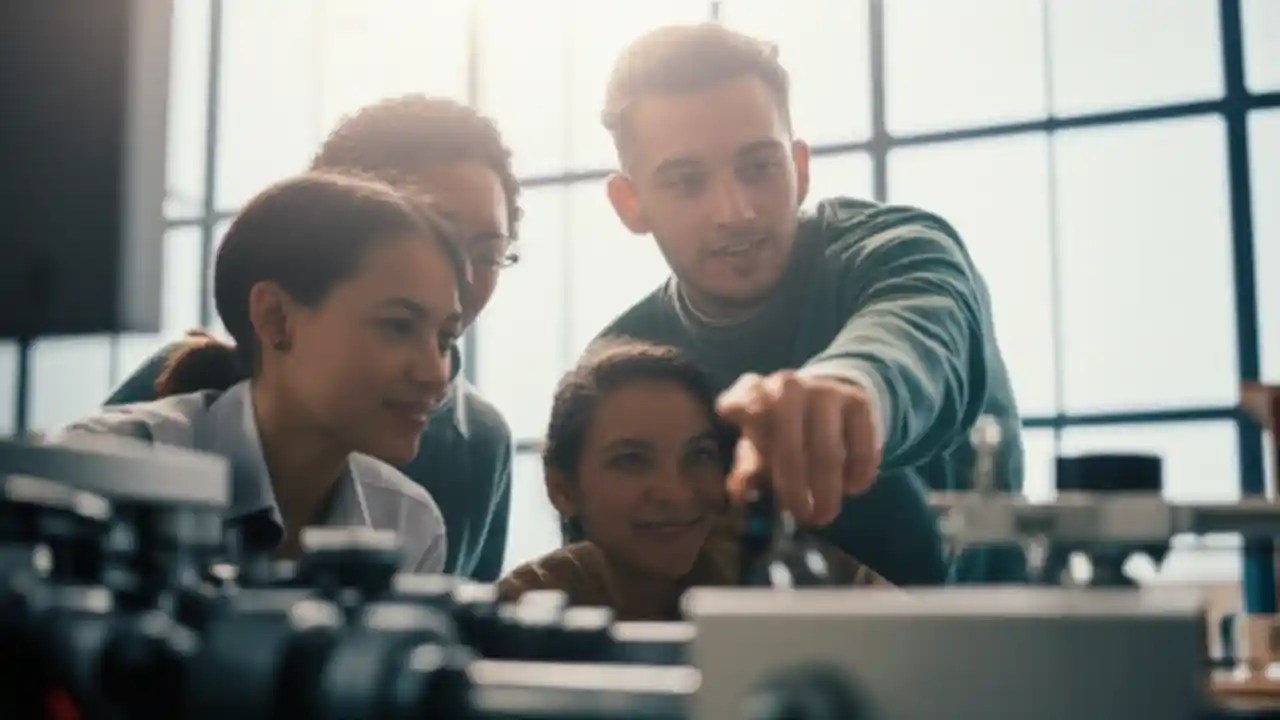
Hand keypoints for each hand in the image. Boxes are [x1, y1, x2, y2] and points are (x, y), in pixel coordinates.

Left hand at [716, 371, 880, 525]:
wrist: (826, 401)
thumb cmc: (780, 432)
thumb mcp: (758, 448)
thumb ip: (747, 471)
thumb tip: (742, 494)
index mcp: (752, 394)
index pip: (738, 399)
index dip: (735, 408)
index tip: (729, 417)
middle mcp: (786, 386)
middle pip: (787, 445)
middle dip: (794, 489)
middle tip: (800, 517)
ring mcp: (823, 390)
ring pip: (827, 452)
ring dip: (827, 491)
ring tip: (824, 515)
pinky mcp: (858, 401)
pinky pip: (861, 449)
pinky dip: (857, 476)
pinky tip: (851, 488)